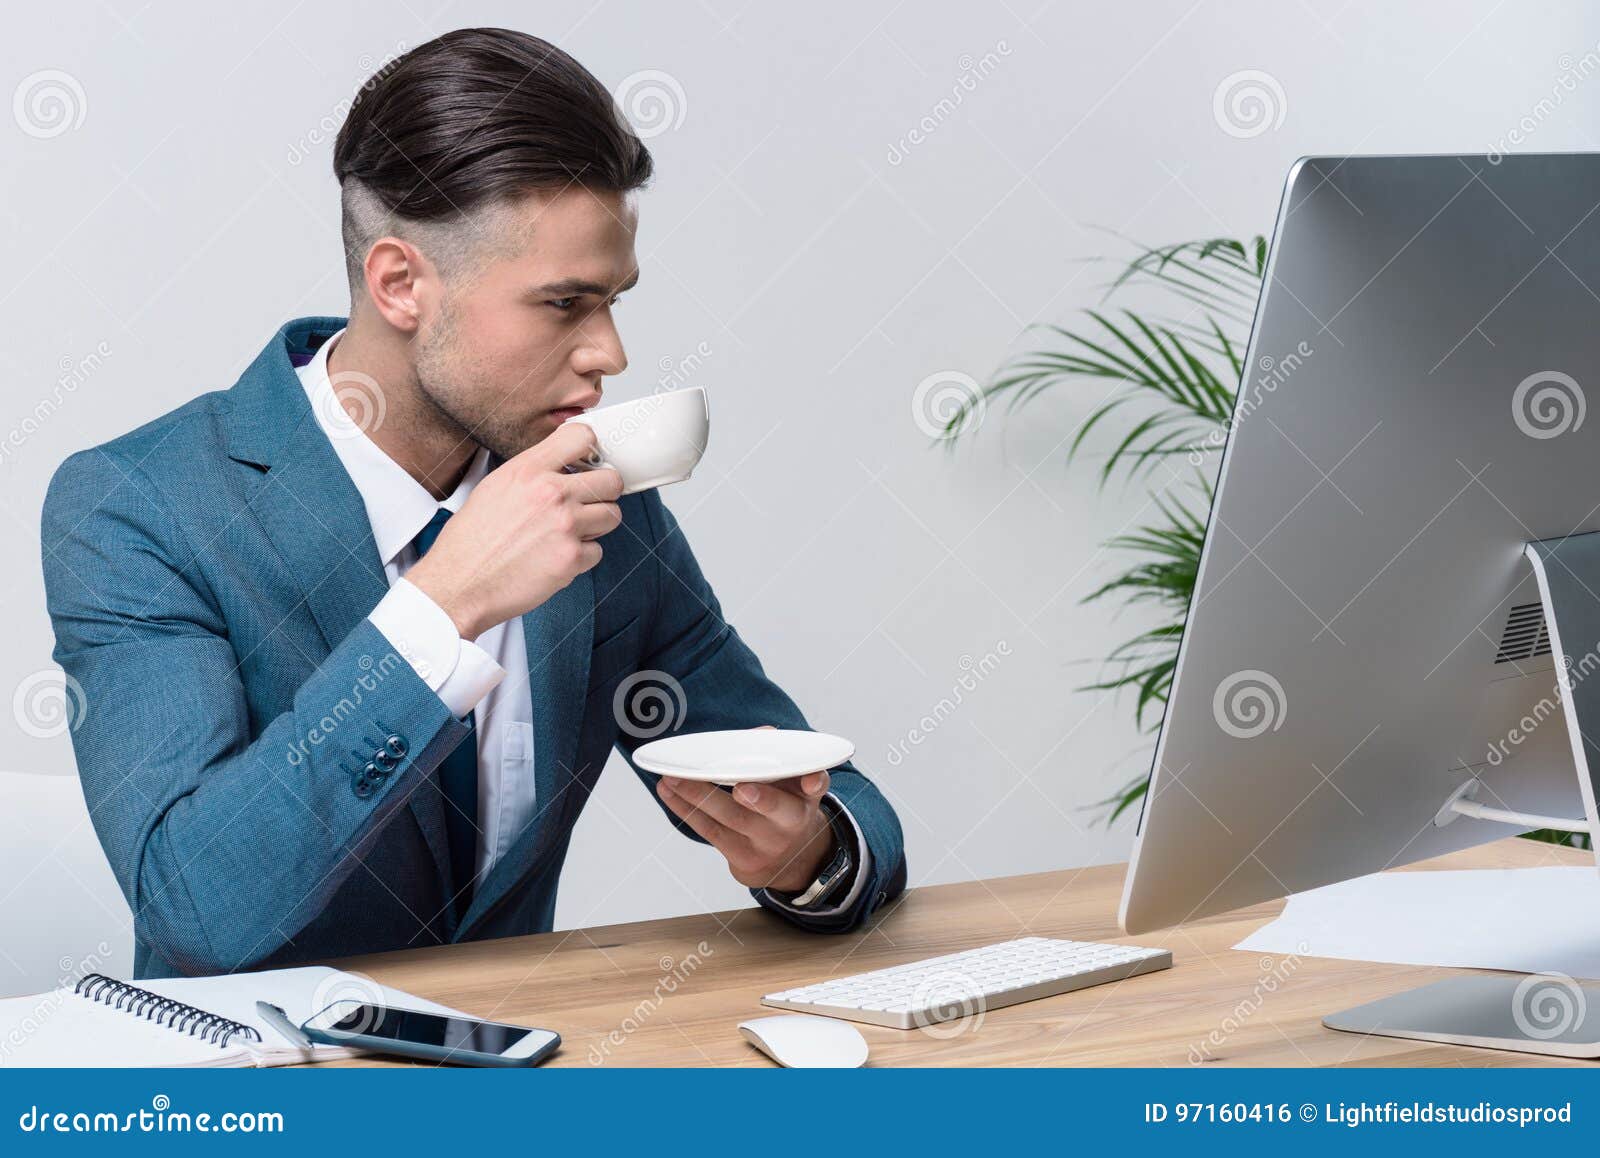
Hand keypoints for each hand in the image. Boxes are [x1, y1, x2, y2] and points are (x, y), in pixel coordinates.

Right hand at [406, 423, 622, 638]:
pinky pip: (598, 552)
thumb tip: (562, 466)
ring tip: (571, 532)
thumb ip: (532, 473)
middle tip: (590, 502)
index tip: (589, 462)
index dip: (591, 450)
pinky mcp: (571, 558)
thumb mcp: (495, 487)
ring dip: (596, 526)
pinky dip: (582, 558)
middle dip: (604, 492)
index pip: (582, 437)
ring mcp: (565, 525)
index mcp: (529, 470)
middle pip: (611, 480)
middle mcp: (551, 493)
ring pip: (612, 515)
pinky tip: (557, 557)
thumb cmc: (470, 541)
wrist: (459, 583)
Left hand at [657, 767, 835, 892]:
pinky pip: (709, 830)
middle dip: (761, 798)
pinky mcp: (739, 856)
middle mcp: (790, 823)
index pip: (816, 787)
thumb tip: (761, 733)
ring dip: (699, 795)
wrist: (789, 859)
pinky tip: (667, 790)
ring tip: (674, 777)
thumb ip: (780, 755)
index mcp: (806, 798)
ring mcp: (764, 843)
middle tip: (742, 787)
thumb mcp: (794, 782)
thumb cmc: (786, 805)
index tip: (810, 780)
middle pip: (776, 811)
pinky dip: (684, 808)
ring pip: (731, 818)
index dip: (814, 783)